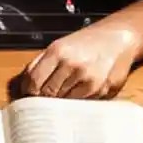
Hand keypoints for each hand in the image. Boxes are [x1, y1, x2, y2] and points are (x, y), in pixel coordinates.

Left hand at [21, 28, 136, 98]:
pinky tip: (79, 92)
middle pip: (46, 93)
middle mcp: (71, 64)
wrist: (119, 38)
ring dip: (60, 100)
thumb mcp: (60, 45)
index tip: (29, 96)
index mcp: (57, 51)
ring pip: (62, 101)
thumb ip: (41, 63)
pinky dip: (75, 101)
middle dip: (44, 98)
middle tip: (46, 99)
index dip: (29, 92)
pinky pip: (78, 103)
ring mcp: (85, 78)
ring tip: (66, 92)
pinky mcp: (98, 89)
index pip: (33, 81)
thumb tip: (24, 85)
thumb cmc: (87, 43)